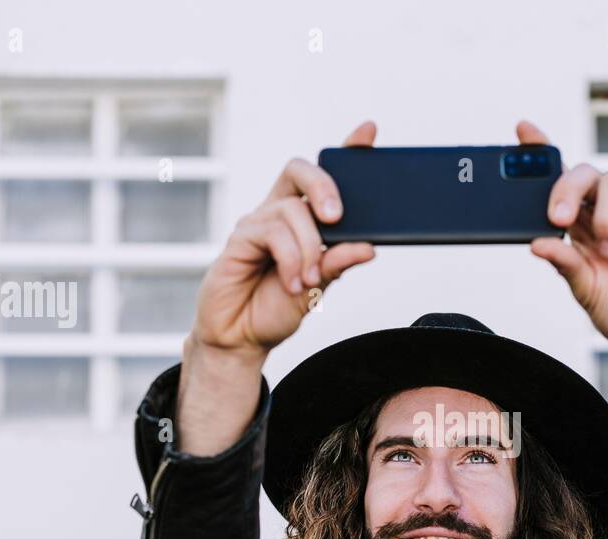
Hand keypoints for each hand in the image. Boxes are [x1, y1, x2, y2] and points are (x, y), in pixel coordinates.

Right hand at [191, 121, 378, 359]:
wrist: (241, 338)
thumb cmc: (276, 308)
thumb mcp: (318, 289)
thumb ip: (338, 264)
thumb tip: (368, 247)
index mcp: (303, 220)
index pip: (324, 177)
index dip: (345, 151)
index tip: (368, 131)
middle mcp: (279, 214)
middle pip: (299, 171)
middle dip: (324, 186)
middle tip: (336, 219)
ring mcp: (258, 223)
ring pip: (291, 210)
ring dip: (308, 248)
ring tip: (310, 281)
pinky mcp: (239, 238)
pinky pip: (271, 233)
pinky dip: (290, 259)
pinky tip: (294, 283)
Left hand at [522, 120, 607, 434]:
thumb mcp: (582, 290)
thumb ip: (564, 264)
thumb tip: (537, 244)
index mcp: (576, 225)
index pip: (557, 179)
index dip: (542, 151)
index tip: (524, 130)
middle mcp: (602, 212)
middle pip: (584, 173)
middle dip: (567, 186)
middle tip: (559, 217)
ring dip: (605, 211)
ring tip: (607, 247)